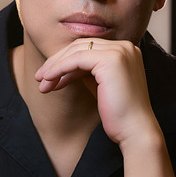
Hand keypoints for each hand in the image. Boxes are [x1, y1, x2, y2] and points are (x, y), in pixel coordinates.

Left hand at [34, 37, 157, 146]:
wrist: (135, 130)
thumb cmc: (118, 113)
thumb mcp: (99, 84)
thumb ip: (86, 70)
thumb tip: (63, 65)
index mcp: (126, 50)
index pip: (88, 47)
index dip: (65, 60)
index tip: (49, 76)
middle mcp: (125, 46)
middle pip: (81, 46)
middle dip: (57, 62)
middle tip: (40, 79)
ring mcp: (120, 51)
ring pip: (76, 51)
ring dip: (55, 67)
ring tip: (42, 84)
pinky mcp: (111, 59)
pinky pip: (76, 59)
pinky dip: (59, 68)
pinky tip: (48, 80)